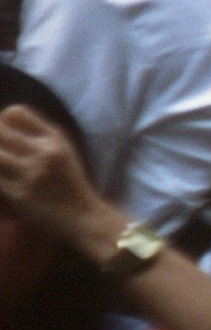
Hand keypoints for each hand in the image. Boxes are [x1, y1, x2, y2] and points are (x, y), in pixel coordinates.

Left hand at [0, 111, 121, 257]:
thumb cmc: (68, 184)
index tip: (3, 137)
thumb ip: (38, 137)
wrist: (83, 217)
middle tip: (1, 155)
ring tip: (3, 168)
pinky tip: (3, 184)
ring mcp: (31, 174)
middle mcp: (43, 152)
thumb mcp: (62, 152)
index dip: (1, 122)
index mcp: (54, 138)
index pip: (15, 113)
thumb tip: (3, 124)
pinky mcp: (19, 195)